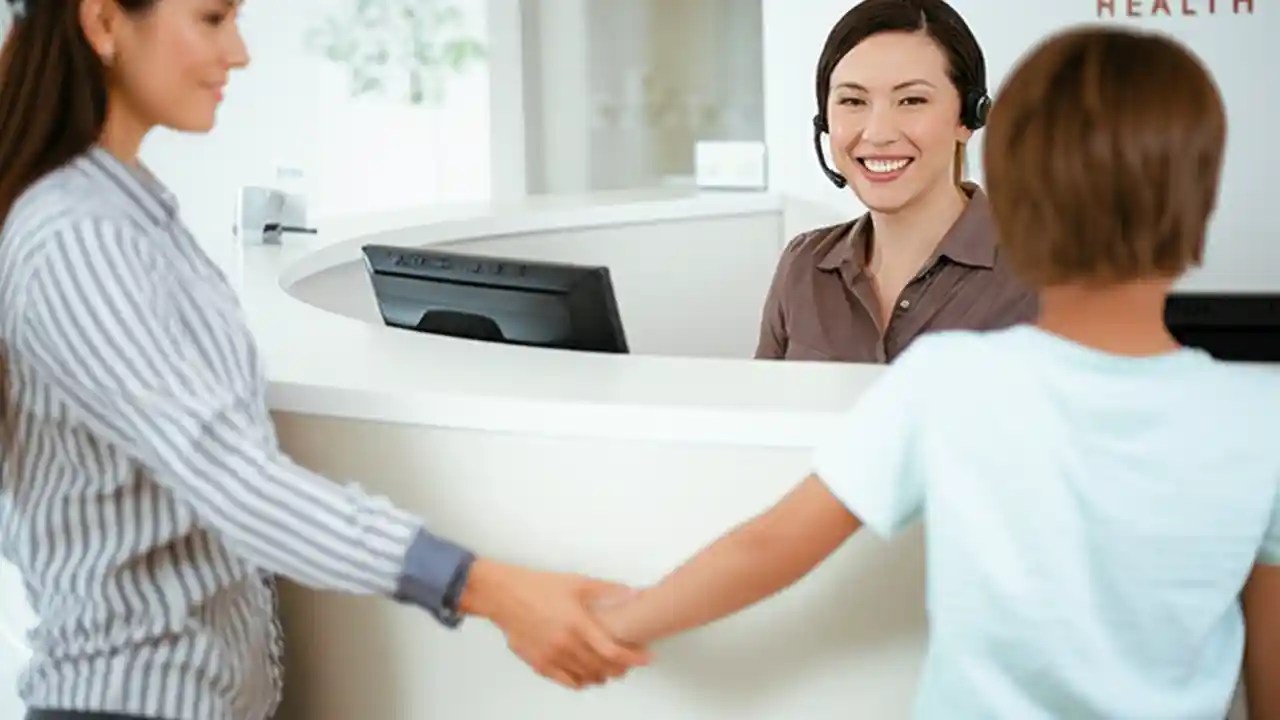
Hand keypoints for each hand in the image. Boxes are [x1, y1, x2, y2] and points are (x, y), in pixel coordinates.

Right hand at [458, 559, 651, 688]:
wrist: (504, 596)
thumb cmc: (538, 587)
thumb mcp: (576, 583)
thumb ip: (607, 590)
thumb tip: (632, 593)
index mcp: (577, 624)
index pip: (612, 650)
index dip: (632, 658)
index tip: (645, 658)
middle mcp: (565, 644)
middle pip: (602, 668)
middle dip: (621, 668)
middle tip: (629, 662)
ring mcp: (551, 657)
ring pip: (586, 677)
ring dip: (603, 675)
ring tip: (610, 668)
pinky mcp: (539, 664)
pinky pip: (566, 681)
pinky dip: (581, 681)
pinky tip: (587, 674)